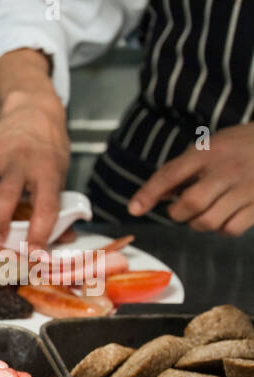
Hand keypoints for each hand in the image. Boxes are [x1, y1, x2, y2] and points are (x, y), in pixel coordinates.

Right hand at [0, 92, 70, 248]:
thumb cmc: (48, 149)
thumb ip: (59, 207)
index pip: (46, 205)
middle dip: (0, 222)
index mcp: (47, 169)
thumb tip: (65, 240)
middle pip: (7, 194)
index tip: (34, 252)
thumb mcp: (61, 173)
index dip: (40, 232)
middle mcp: (20, 160)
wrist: (32, 111)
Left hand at [129, 123, 253, 234]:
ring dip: (199, 224)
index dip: (149, 193)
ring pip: (209, 221)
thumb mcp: (208, 147)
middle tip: (182, 210)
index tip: (134, 209)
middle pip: (191, 203)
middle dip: (178, 214)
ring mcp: (247, 187)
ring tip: (205, 213)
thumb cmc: (238, 147)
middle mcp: (228, 169)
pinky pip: (231, 229)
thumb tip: (145, 200)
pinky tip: (225, 217)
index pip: (172, 173)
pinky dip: (222, 229)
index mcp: (209, 152)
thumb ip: (179, 172)